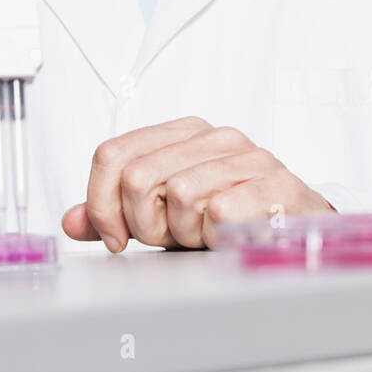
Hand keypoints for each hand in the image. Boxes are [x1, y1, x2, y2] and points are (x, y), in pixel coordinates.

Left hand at [62, 117, 333, 251]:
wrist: (299, 232)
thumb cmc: (230, 222)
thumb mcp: (165, 216)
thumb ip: (117, 214)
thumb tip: (72, 221)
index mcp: (184, 132)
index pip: (111, 154)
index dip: (101, 203)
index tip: (116, 236)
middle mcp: (215, 136)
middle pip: (137, 177)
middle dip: (143, 225)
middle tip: (166, 239)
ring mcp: (249, 157)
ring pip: (178, 195)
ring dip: (183, 233)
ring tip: (201, 237)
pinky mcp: (276, 184)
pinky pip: (218, 212)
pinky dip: (214, 237)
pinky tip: (226, 239)